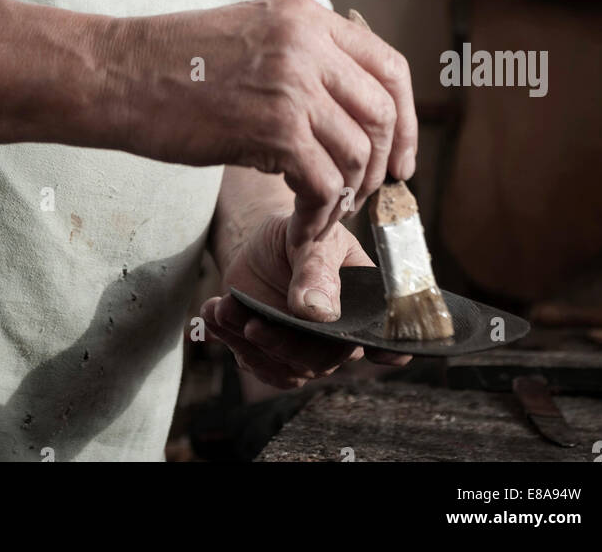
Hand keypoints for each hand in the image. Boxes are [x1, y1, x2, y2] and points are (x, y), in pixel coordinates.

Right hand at [107, 0, 416, 239]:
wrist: (118, 74)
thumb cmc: (172, 64)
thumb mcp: (251, 36)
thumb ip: (301, 56)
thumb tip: (348, 104)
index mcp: (306, 15)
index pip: (390, 65)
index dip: (408, 118)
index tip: (401, 157)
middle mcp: (308, 42)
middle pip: (383, 112)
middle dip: (383, 164)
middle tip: (363, 194)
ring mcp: (293, 83)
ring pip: (358, 153)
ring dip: (347, 194)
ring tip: (320, 211)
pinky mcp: (274, 128)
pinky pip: (325, 184)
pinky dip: (321, 214)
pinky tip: (302, 224)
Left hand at [199, 210, 410, 388]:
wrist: (264, 240)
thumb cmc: (300, 233)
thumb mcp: (310, 237)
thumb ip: (316, 270)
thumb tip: (317, 312)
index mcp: (362, 306)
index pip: (384, 337)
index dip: (388, 352)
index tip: (378, 354)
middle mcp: (338, 337)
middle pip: (321, 359)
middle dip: (283, 344)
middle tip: (252, 322)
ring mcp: (304, 350)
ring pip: (283, 367)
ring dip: (248, 343)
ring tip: (221, 308)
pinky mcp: (270, 353)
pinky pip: (254, 361)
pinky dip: (230, 340)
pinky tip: (213, 312)